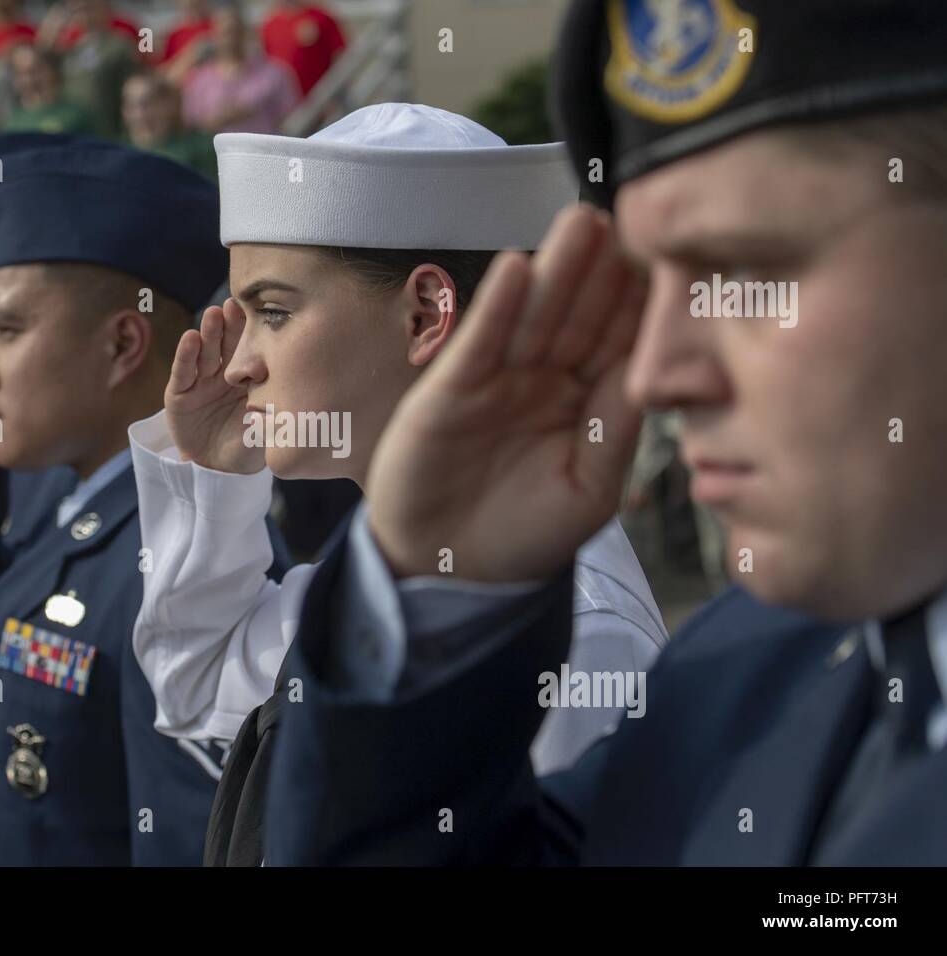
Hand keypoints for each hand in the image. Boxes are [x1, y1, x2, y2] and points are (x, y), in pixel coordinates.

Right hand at [165, 298, 265, 473]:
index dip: (254, 334)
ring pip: (206, 353)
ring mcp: (202, 381)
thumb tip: (271, 415)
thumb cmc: (245, 450)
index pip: (252, 352)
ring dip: (209, 333)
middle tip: (234, 305)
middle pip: (228, 345)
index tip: (261, 316)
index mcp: (249, 380)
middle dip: (231, 325)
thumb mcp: (260, 439)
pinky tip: (190, 338)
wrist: (215, 471)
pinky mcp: (180, 392)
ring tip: (213, 315)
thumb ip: (265, 425)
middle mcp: (225, 375)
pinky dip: (186, 355)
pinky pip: (183, 371)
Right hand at [365, 205, 647, 581]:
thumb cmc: (526, 535)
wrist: (448, 572)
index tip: (675, 253)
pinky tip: (516, 269)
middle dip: (604, 267)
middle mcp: (544, 379)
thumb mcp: (592, 489)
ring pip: (534, 317)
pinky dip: (495, 308)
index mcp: (587, 400)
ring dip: (556, 269)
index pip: (621, 340)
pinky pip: (478, 343)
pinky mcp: (450, 389)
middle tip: (633, 214)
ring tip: (582, 222)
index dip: (643, 299)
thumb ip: (617, 428)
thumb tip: (654, 368)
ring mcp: (497, 380)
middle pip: (580, 314)